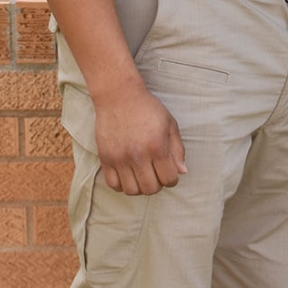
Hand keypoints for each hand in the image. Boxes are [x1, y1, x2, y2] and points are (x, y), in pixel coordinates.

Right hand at [90, 80, 187, 196]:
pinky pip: (113, 184)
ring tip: (141, 175)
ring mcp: (120, 158)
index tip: (169, 172)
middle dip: (157, 185)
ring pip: (131, 190)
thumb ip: (178, 149)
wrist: (119, 96)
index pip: (169, 179)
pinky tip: (127, 174)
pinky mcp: (105, 158)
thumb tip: (182, 172)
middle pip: (150, 189)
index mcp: (157, 147)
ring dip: (139, 187)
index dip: (172, 179)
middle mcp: (138, 155)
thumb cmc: (148, 109)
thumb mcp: (170, 124)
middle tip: (156, 174)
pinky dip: (122, 185)